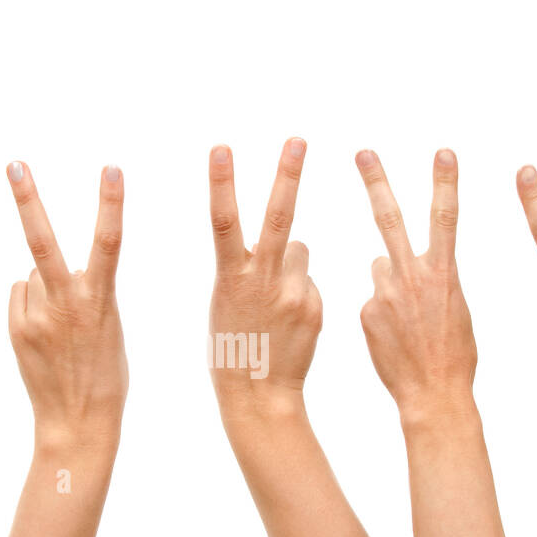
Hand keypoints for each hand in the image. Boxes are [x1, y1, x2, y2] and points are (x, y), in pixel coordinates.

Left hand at [5, 160, 127, 447]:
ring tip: (61, 327)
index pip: (108, 242)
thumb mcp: (108, 325)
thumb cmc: (105, 375)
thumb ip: (86, 291)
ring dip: (45, 286)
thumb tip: (55, 268)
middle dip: (28, 200)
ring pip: (34, 275)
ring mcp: (36, 316)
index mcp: (100, 300)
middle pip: (42, 241)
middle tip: (14, 165)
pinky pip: (21, 297)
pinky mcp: (15, 328)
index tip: (112, 169)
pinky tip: (43, 335)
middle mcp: (65, 304)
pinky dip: (30, 305)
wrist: (77, 422)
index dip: (110, 204)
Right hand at [206, 139, 321, 425]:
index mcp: (230, 278)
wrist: (258, 395)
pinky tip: (290, 324)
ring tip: (274, 306)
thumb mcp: (227, 302)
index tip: (221, 149)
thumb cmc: (233, 348)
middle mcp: (263, 281)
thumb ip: (256, 267)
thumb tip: (296, 242)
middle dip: (287, 176)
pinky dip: (300, 294)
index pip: (224, 222)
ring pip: (299, 251)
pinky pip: (309, 283)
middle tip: (298, 140)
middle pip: (278, 218)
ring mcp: (294, 293)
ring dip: (290, 265)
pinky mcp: (315, 306)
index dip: (222, 184)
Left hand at [355, 148, 475, 424]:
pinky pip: (374, 302)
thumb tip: (387, 262)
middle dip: (377, 182)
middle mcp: (412, 276)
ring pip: (382, 268)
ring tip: (410, 321)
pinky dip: (382, 314)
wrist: (433, 394)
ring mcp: (385, 293)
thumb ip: (426, 278)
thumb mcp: (455, 309)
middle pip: (391, 218)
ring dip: (392, 283)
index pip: (446, 217)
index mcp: (444, 273)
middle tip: (363, 152)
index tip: (443, 151)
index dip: (445, 182)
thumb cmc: (455, 356)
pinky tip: (394, 340)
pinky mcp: (365, 311)